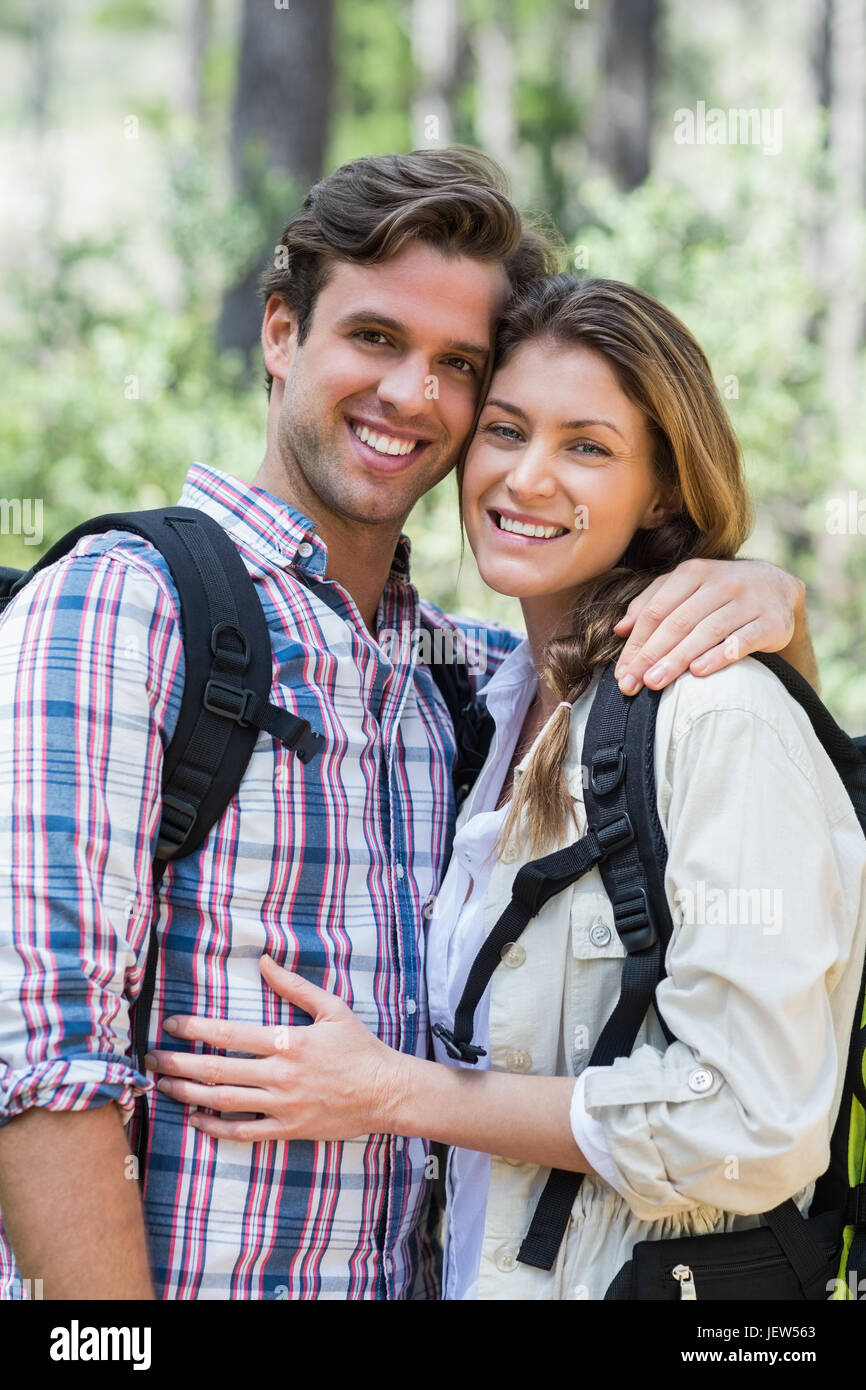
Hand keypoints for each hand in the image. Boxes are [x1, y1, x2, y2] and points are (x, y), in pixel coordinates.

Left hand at [143, 956, 407, 1142]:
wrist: (387, 1092)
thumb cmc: (360, 1047)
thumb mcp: (332, 1008)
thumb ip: (293, 985)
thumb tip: (263, 961)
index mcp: (288, 1042)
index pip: (229, 1034)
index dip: (194, 1029)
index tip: (170, 1024)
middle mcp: (280, 1075)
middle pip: (216, 1070)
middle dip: (177, 1062)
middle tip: (150, 1057)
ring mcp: (282, 1106)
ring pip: (223, 1101)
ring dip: (187, 1093)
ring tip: (161, 1084)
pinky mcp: (288, 1130)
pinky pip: (243, 1132)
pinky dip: (215, 1127)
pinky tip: (195, 1119)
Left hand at [612, 557, 805, 694]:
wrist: (778, 587)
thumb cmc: (719, 592)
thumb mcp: (686, 587)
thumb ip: (651, 602)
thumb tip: (620, 629)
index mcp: (695, 572)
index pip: (657, 610)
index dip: (636, 642)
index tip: (621, 672)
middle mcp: (723, 582)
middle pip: (679, 622)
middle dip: (651, 655)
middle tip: (631, 684)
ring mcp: (750, 600)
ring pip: (707, 632)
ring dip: (678, 659)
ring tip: (655, 683)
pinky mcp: (773, 621)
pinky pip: (743, 640)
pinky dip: (720, 656)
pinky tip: (699, 672)